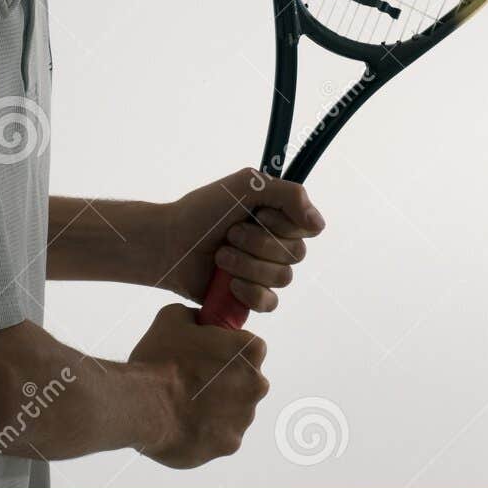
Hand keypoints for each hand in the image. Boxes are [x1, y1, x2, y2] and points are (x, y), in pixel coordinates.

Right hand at [128, 304, 268, 467]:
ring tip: (183, 403)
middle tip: (192, 378)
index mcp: (249, 351)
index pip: (249, 346)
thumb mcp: (173, 316)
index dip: (227, 347)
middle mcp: (256, 385)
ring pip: (233, 408)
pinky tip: (183, 423)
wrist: (142, 406)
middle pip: (245, 379)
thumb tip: (199, 323)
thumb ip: (196, 317)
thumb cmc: (159, 359)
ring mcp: (244, 418)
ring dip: (216, 406)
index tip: (207, 352)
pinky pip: (221, 434)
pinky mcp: (229, 445)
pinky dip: (206, 431)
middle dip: (224, 378)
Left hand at [155, 166, 325, 312]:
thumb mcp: (245, 185)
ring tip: (221, 255)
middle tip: (230, 233)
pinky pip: (270, 303)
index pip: (309, 227)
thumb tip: (318, 224)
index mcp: (279, 217)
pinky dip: (249, 292)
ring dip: (248, 264)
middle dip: (259, 243)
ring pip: (283, 278)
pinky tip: (228, 282)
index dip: (283, 224)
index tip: (257, 213)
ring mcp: (264, 272)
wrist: (169, 242)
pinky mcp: (250, 297)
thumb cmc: (203, 211)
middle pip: (297, 254)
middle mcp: (276, 245)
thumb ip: (288, 193)